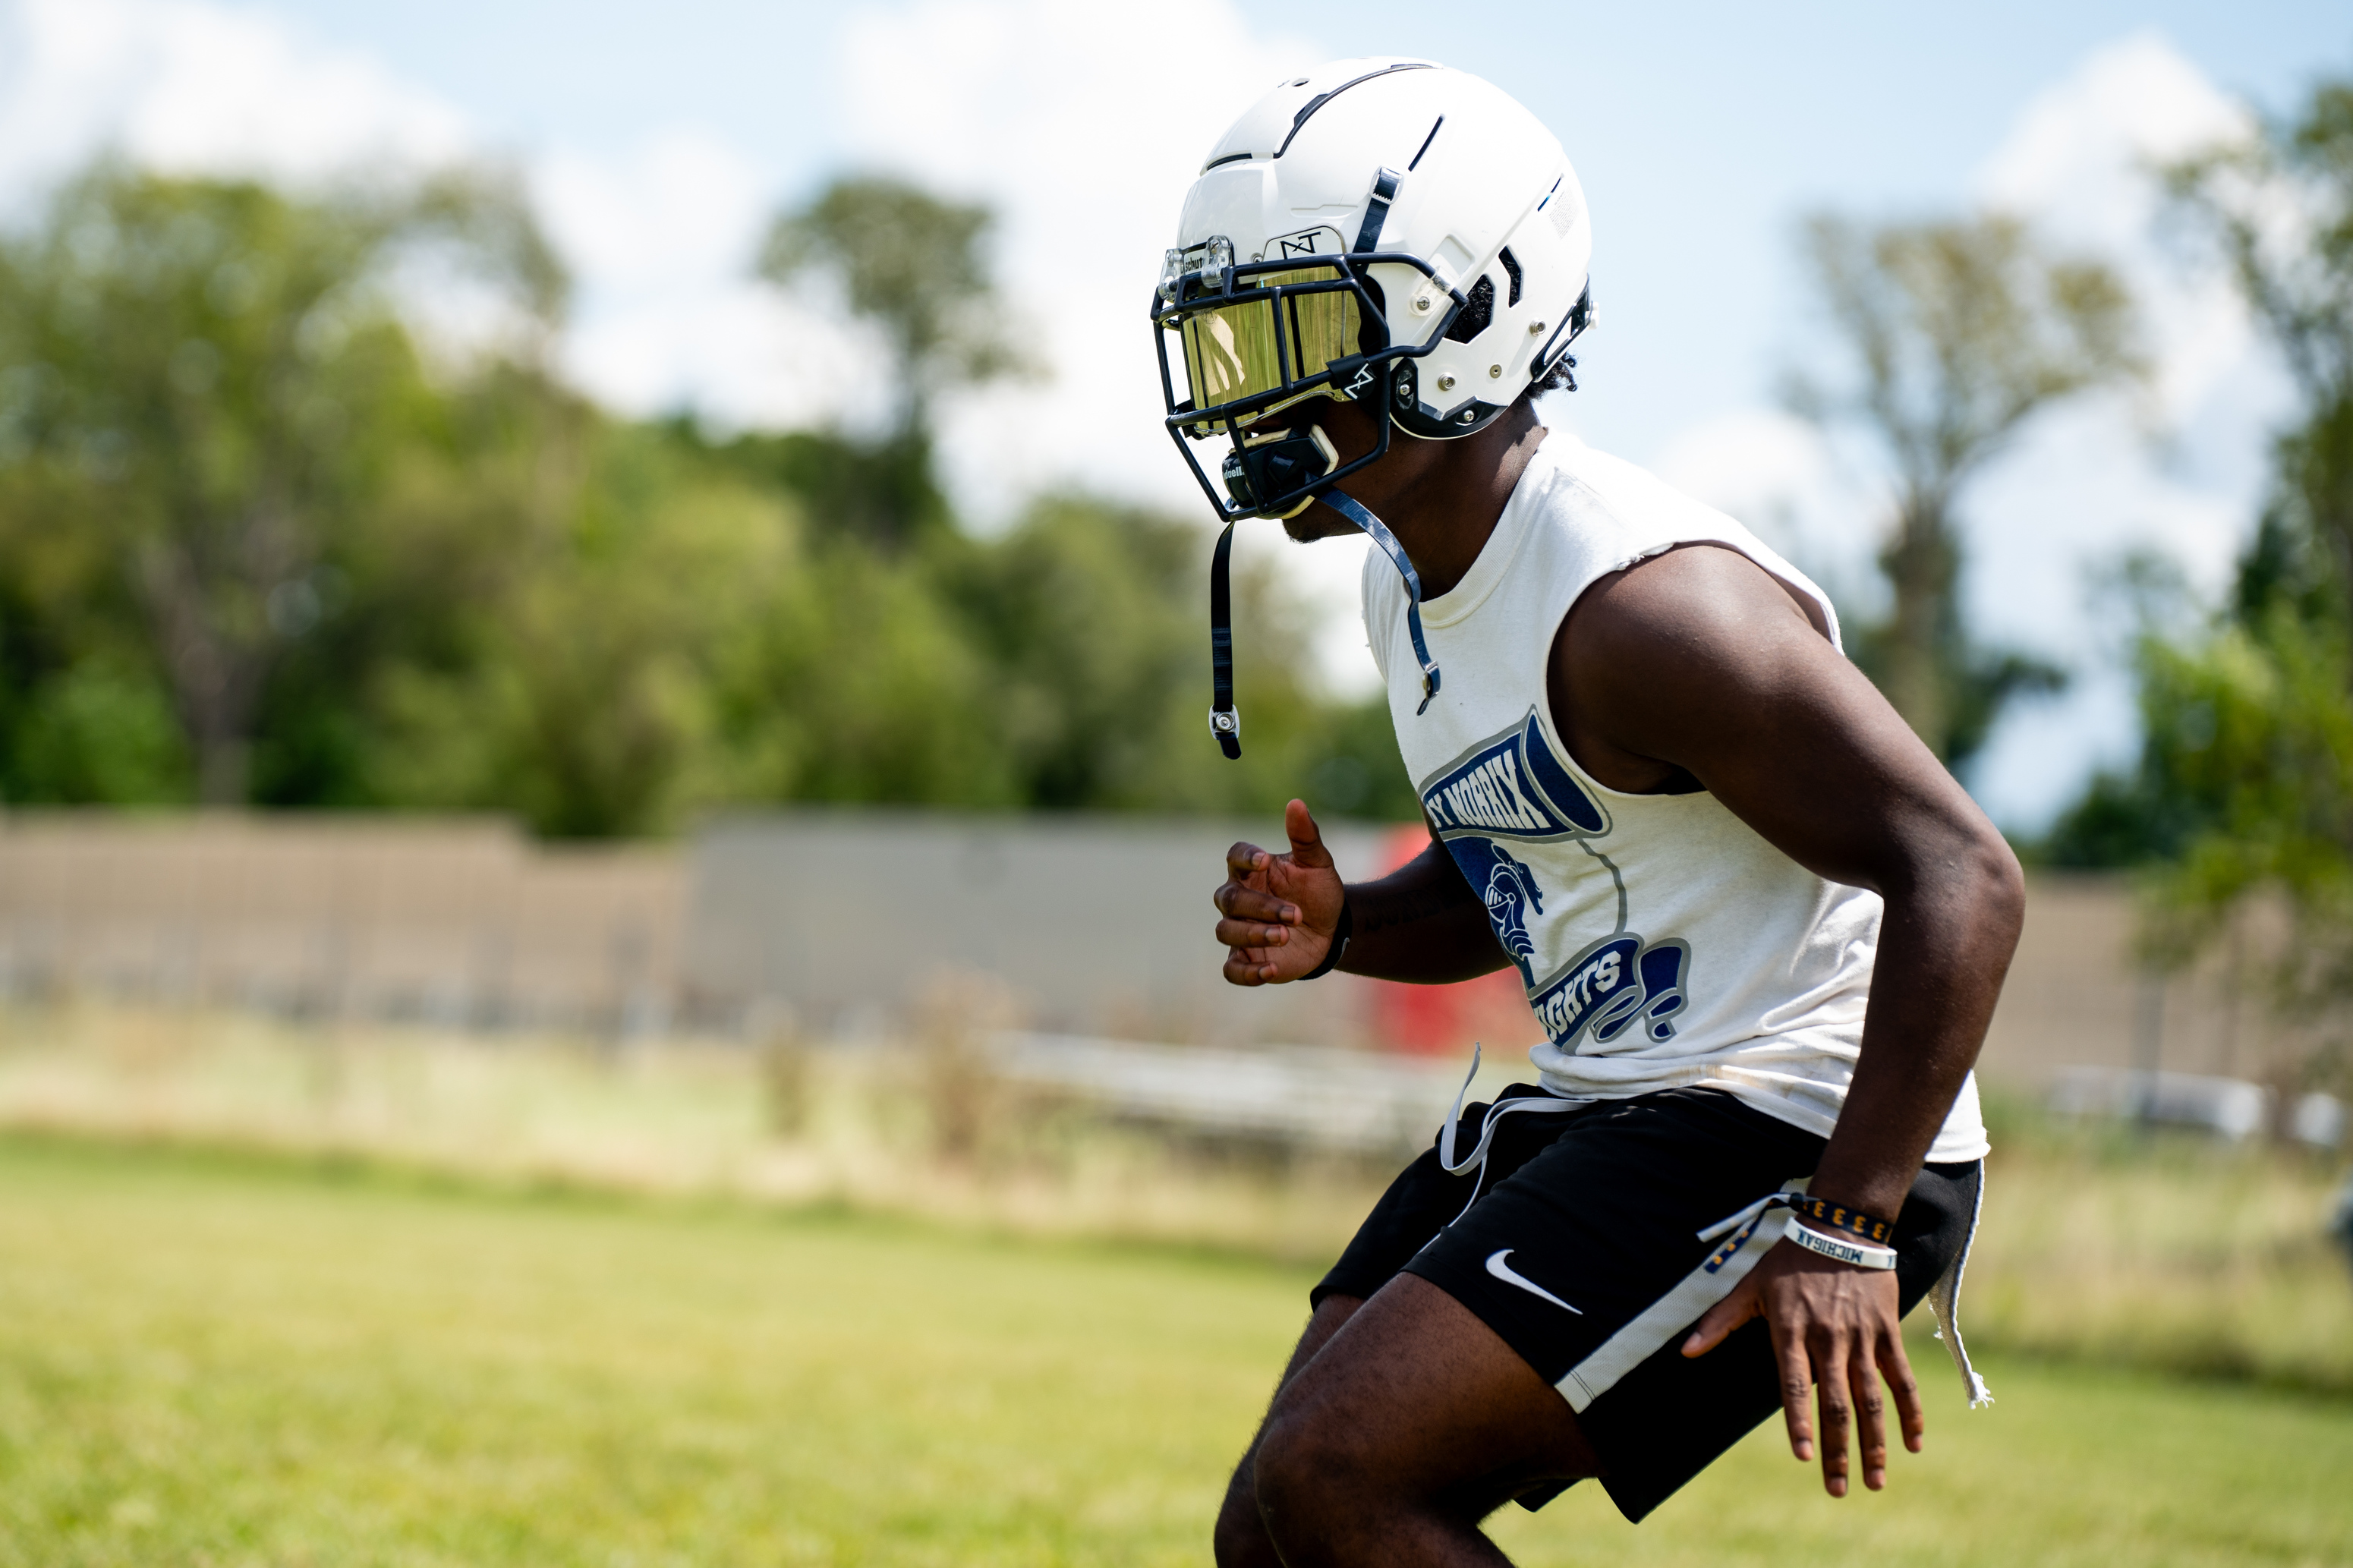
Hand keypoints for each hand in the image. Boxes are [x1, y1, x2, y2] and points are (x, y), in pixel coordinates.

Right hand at [1214, 800, 1346, 984]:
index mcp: (1251, 872)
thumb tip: (1296, 803)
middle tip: (1295, 914)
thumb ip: (1305, 836)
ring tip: (1286, 935)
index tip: (1265, 861)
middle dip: (1261, 907)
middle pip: (1230, 900)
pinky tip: (1271, 969)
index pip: (1234, 858)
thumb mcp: (1318, 864)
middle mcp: (1239, 900)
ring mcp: (1239, 930)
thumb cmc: (1318, 893)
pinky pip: (1231, 969)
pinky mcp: (1245, 960)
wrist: (1331, 931)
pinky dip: (1247, 973)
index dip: (1245, 858)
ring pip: (1226, 931)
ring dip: (1254, 934)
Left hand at [1680, 1239, 1922, 1496]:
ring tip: (1875, 1481)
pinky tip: (1913, 1444)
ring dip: (1875, 1443)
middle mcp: (1828, 1339)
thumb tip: (1685, 1352)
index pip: (1794, 1387)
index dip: (1800, 1422)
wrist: (1841, 1228)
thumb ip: (1719, 1322)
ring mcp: (1861, 1338)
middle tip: (1837, 1489)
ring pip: (1871, 1400)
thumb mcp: (1749, 1286)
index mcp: (1790, 1331)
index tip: (1804, 1457)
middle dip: (1838, 1452)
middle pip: (1836, 1405)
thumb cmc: (1787, 1259)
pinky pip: (1902, 1379)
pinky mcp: (1887, 1333)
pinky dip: (1910, 1412)